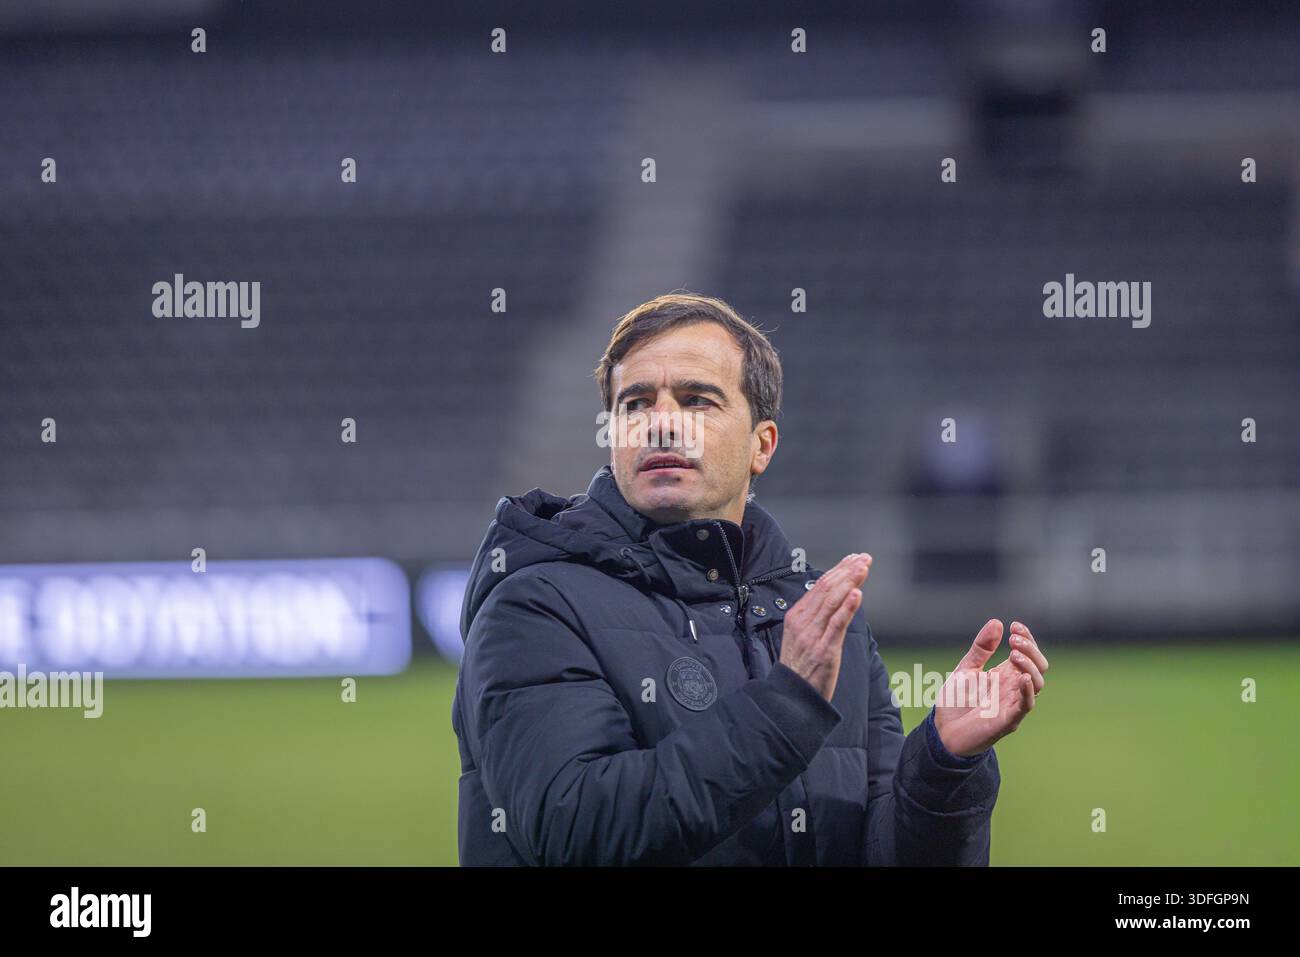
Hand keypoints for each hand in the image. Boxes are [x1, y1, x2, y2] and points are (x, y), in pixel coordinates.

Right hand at [779, 553, 871, 700]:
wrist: (791, 696)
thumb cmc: (800, 667)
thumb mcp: (802, 636)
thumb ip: (815, 617)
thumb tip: (835, 598)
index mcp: (797, 616)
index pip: (819, 585)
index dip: (838, 570)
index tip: (853, 559)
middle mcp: (803, 622)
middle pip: (827, 589)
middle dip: (847, 571)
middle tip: (864, 558)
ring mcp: (813, 636)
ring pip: (833, 602)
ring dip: (850, 582)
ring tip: (863, 568)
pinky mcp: (824, 650)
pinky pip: (837, 624)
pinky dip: (847, 607)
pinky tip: (857, 594)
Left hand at [933, 619, 1048, 756]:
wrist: (942, 732)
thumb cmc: (956, 702)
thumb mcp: (966, 668)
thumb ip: (982, 649)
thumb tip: (997, 622)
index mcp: (1006, 675)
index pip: (1028, 655)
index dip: (1027, 638)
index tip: (1014, 625)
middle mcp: (1013, 689)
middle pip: (1039, 667)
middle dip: (1031, 650)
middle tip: (1014, 638)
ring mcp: (1013, 704)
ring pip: (1037, 684)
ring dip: (1029, 666)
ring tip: (1013, 653)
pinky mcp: (1008, 720)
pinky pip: (1025, 706)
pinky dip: (1027, 691)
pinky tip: (1022, 677)